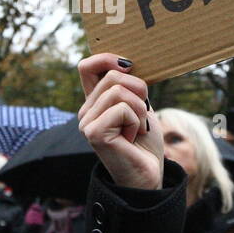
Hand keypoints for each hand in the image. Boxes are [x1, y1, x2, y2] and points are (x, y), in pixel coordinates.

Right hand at [77, 53, 162, 190]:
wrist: (147, 174)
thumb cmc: (144, 142)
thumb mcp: (139, 106)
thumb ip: (129, 87)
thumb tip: (125, 63)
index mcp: (95, 103)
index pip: (87, 67)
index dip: (106, 58)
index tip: (128, 66)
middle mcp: (86, 112)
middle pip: (112, 76)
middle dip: (139, 91)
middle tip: (141, 115)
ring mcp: (86, 122)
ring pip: (119, 91)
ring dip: (139, 109)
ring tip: (136, 128)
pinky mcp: (94, 132)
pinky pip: (122, 109)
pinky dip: (136, 122)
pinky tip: (132, 138)